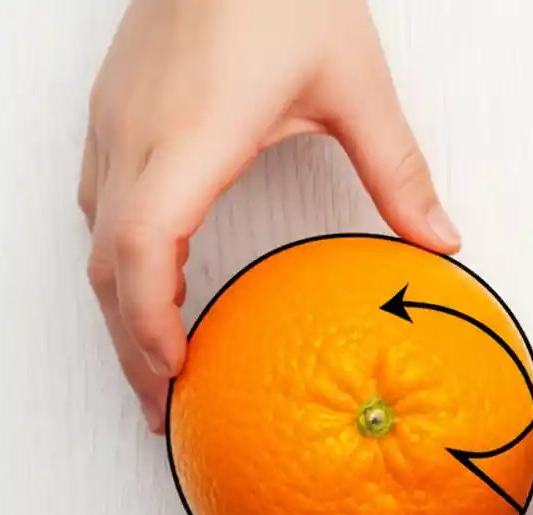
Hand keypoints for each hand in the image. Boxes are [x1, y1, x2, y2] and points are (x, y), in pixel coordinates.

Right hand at [78, 0, 457, 432]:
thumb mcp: (356, 85)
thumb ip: (398, 171)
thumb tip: (439, 239)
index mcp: (194, 132)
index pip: (142, 246)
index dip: (148, 321)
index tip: (176, 375)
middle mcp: (138, 133)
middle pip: (107, 263)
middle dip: (129, 345)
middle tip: (164, 410)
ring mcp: (116, 121)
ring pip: (93, 236)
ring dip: (119, 308)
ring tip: (155, 363)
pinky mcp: (115, 110)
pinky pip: (96, 201)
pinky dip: (117, 260)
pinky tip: (150, 281)